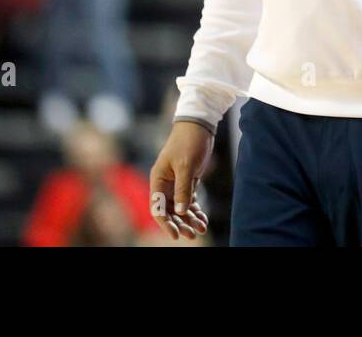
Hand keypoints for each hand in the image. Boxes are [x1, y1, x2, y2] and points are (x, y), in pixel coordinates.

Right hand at [149, 121, 213, 240]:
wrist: (199, 125)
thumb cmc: (189, 142)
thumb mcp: (186, 166)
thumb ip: (183, 189)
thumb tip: (181, 211)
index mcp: (158, 180)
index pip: (158, 207)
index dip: (165, 223)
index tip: (175, 235)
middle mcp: (165, 184)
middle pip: (170, 211)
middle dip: (180, 224)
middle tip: (193, 234)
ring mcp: (176, 184)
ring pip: (181, 208)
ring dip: (190, 219)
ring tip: (202, 228)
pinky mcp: (187, 182)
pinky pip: (189, 201)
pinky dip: (196, 211)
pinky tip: (203, 220)